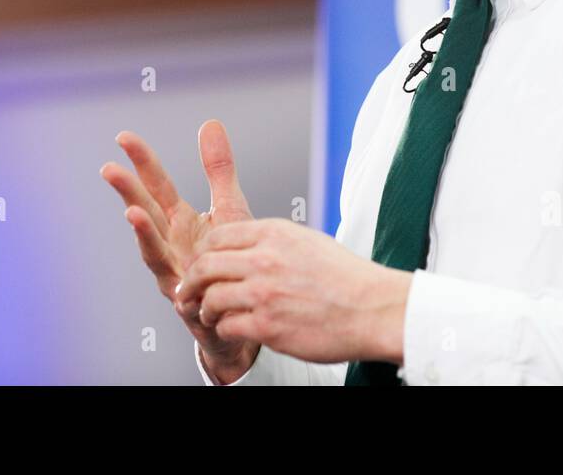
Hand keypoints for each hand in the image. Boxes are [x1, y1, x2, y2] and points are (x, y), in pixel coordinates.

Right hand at [101, 119, 259, 379]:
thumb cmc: (231, 256)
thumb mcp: (230, 205)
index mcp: (178, 221)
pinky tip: (176, 283)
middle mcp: (170, 246)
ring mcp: (177, 275)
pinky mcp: (192, 305)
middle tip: (109, 169)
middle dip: (128, 193)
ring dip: (143, 235)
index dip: (142, 162)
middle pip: (146, 214)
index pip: (156, 186)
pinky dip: (180, 289)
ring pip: (154, 254)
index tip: (124, 138)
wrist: (245, 305)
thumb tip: (209, 123)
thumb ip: (218, 168)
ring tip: (132, 213)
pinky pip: (184, 296)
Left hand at [176, 218, 411, 364]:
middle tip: (188, 291)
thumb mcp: (307, 241)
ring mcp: (264, 293)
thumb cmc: (347, 278)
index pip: (218, 236)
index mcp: (274, 233)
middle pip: (206, 265)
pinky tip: (233, 328)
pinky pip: (226, 326)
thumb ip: (273, 241)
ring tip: (210, 313)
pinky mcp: (267, 325)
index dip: (203, 253)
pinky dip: (224, 328)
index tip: (200, 264)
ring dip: (206, 308)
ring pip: (211, 297)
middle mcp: (265, 259)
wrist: (373, 309)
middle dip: (192, 281)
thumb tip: (248, 245)